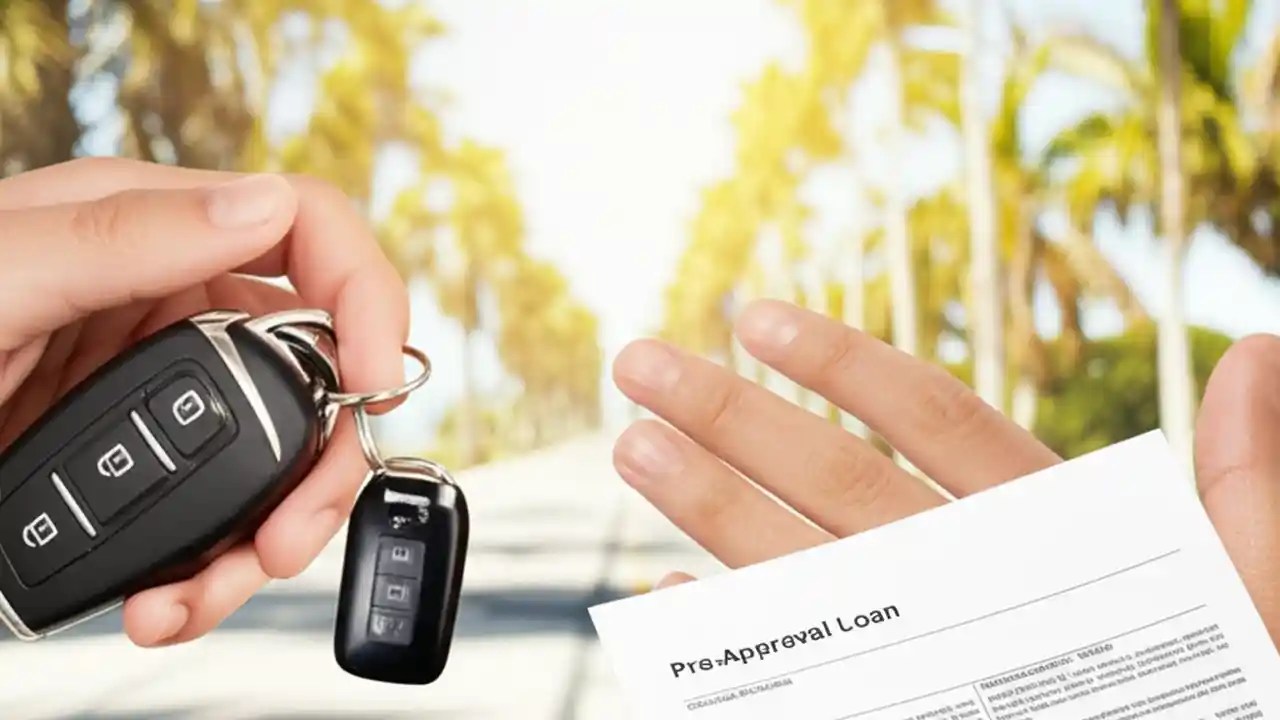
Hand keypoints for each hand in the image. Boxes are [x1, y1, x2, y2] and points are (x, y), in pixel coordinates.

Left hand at [0, 158, 408, 646]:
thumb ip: (127, 234)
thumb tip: (267, 206)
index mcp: (150, 232)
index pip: (309, 232)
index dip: (367, 296)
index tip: (374, 379)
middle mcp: (173, 308)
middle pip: (317, 369)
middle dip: (320, 463)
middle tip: (286, 535)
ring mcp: (161, 393)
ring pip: (281, 460)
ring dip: (269, 538)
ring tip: (209, 589)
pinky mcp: (141, 467)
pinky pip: (220, 518)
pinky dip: (213, 573)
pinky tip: (166, 600)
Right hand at [612, 299, 1279, 644]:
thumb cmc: (1224, 695)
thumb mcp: (1249, 591)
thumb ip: (1244, 489)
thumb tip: (1260, 352)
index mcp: (1037, 527)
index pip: (928, 422)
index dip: (844, 365)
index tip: (758, 317)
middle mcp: (958, 571)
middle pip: (829, 479)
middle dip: (731, 419)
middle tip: (637, 362)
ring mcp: (916, 639)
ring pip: (797, 563)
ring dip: (711, 508)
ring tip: (632, 450)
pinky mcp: (888, 694)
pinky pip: (799, 667)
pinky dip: (729, 641)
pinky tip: (671, 602)